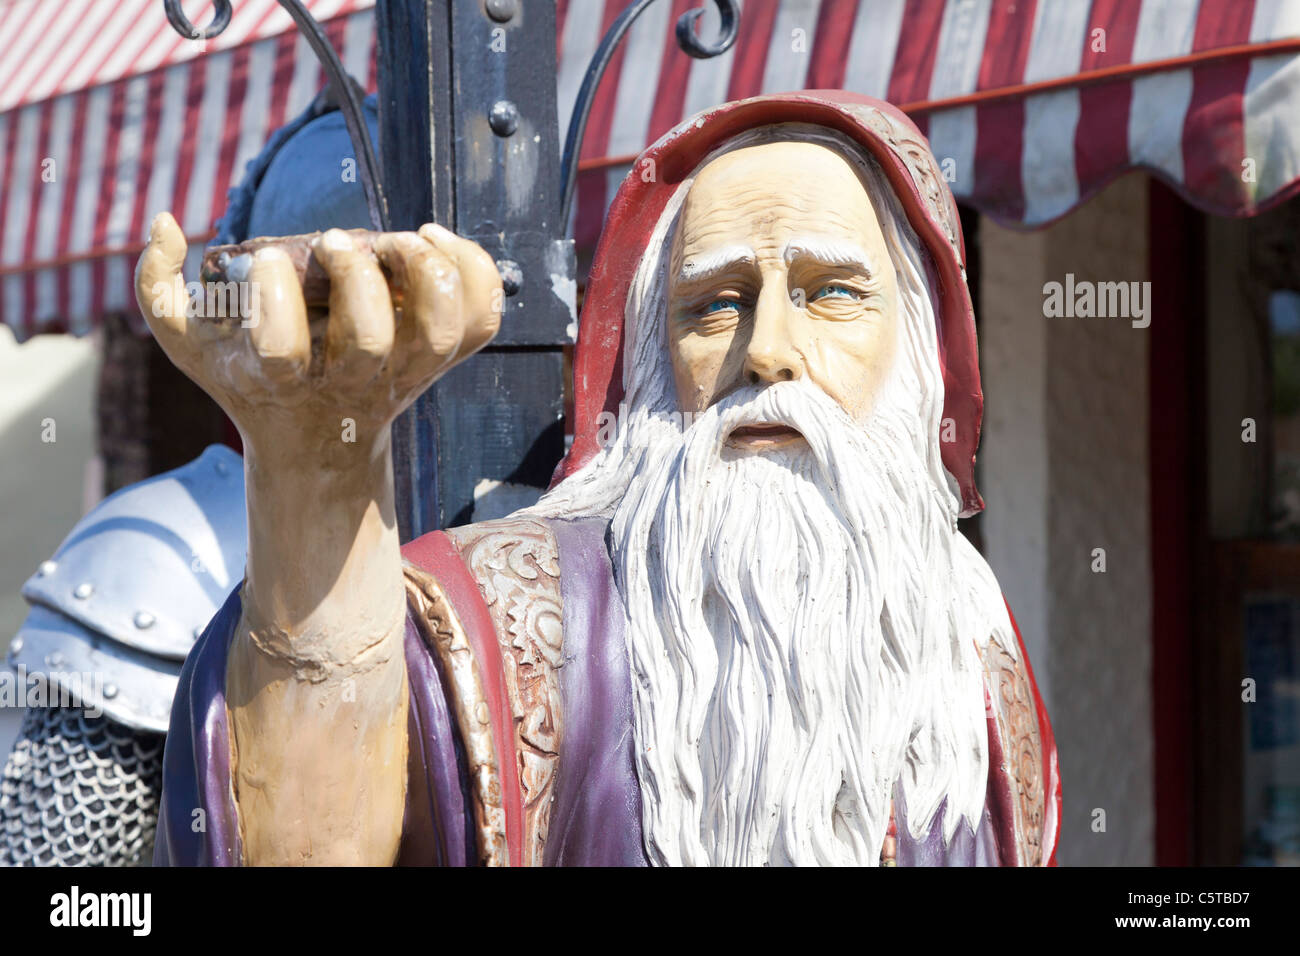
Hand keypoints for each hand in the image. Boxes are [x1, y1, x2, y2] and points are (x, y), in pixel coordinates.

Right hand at [134, 212, 502, 463]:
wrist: (319, 442)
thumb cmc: (251, 376)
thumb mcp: (190, 341)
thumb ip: (158, 287)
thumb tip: (167, 223)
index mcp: (283, 381)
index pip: (282, 352)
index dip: (274, 300)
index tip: (268, 258)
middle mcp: (351, 383)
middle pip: (368, 343)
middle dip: (356, 279)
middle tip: (336, 241)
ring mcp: (404, 375)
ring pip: (437, 332)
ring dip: (425, 274)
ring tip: (400, 239)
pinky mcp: (442, 362)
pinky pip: (481, 322)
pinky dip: (473, 274)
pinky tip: (434, 239)